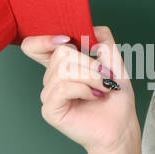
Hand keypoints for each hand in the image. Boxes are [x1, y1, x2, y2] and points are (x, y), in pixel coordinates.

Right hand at [19, 25, 140, 153]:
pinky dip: (84, 89)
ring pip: (64, 69)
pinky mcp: (50, 109)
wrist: (121, 126)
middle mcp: (51, 78)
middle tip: (105, 76)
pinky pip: (63, 87)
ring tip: (103, 88)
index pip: (33, 46)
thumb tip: (90, 27)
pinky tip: (94, 96)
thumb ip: (104, 40)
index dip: (44, 39)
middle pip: (60, 53)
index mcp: (61, 65)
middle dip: (89, 62)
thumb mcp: (114, 62)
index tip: (68, 39)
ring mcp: (49, 94)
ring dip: (91, 77)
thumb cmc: (116, 98)